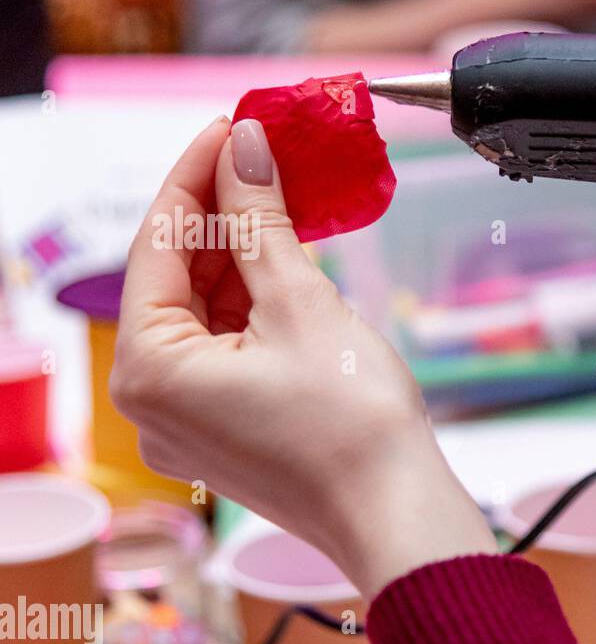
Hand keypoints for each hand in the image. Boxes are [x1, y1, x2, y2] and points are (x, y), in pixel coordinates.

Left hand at [111, 117, 495, 598]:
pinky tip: (289, 265)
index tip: (230, 126)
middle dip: (224, 216)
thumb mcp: (302, 304)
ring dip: (243, 258)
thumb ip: (261, 222)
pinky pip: (228, 350)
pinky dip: (255, 306)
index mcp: (148, 371)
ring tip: (285, 202)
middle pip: (178, 280)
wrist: (399, 517)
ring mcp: (188, 424)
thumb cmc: (352, 431)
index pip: (159, 244)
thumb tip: (244, 149)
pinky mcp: (227, 433)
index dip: (196, 175)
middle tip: (265, 157)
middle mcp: (153, 403)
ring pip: (205, 314)